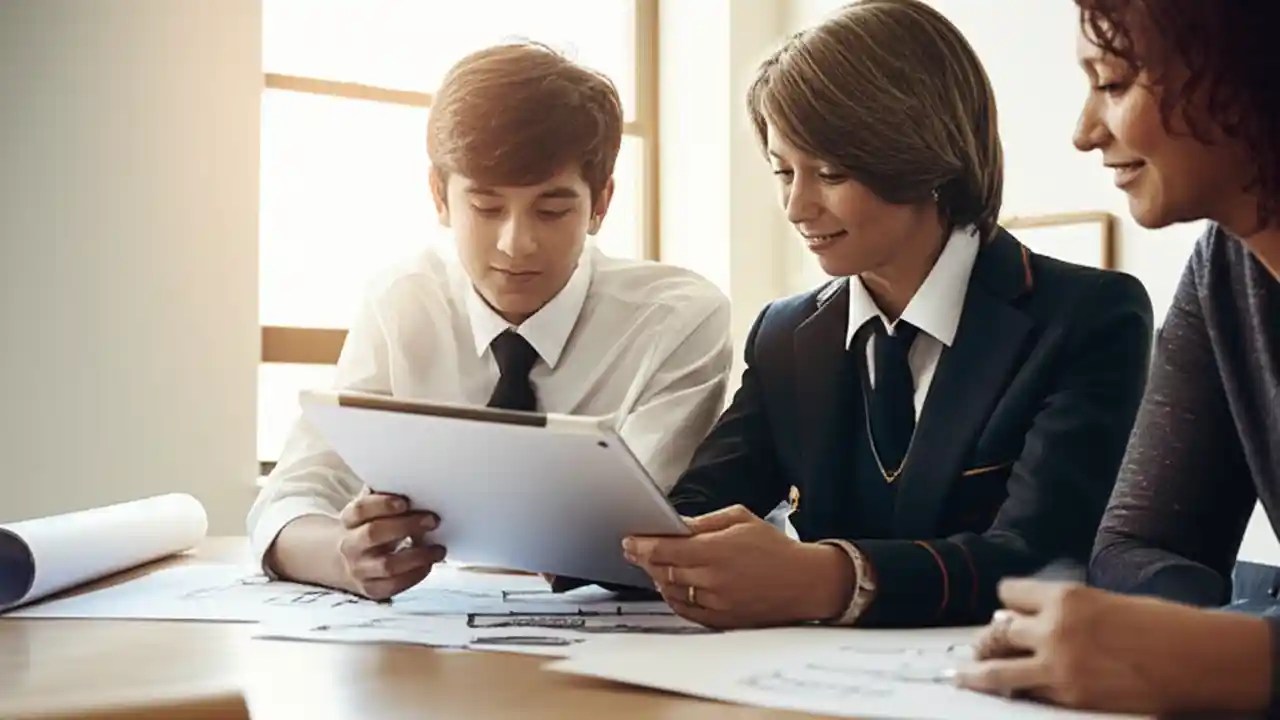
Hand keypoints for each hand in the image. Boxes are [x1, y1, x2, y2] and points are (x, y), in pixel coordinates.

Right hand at [336, 492, 445, 599]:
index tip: (406, 501)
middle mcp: (350, 545)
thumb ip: (387, 498)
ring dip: (418, 555)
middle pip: (374, 534)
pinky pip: (395, 586)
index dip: (382, 504)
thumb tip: (416, 483)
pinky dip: (416, 574)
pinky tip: (428, 563)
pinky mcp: (372, 589)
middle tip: (433, 520)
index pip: (360, 509)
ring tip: (438, 548)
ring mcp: (360, 570)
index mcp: (349, 520)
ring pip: (387, 564)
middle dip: (406, 526)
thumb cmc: (370, 527)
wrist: (347, 561)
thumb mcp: (372, 510)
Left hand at [621, 505, 851, 628]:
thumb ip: (704, 523)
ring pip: (672, 591)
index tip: (629, 540)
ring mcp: (716, 602)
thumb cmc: (774, 546)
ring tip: (651, 566)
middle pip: (664, 570)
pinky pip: (686, 610)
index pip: (666, 548)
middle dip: (644, 559)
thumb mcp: (740, 519)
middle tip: (633, 550)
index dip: (642, 545)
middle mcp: (713, 578)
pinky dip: (672, 598)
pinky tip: (669, 586)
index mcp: (717, 550)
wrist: (804, 582)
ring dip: (657, 578)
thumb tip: (675, 524)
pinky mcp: (722, 619)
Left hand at [956, 579, 1270, 714]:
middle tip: (984, 645)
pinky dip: (1017, 692)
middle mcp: (1054, 627)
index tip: (1007, 611)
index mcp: (1065, 596)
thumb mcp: (1105, 603)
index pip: (1009, 593)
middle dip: (993, 639)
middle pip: (999, 632)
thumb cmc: (1161, 626)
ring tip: (962, 676)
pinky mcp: (1070, 697)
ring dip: (978, 672)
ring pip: (997, 670)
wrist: (1197, 659)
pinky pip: (1029, 694)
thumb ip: (1067, 611)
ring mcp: (1059, 666)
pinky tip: (1007, 694)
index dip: (1009, 604)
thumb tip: (1031, 622)